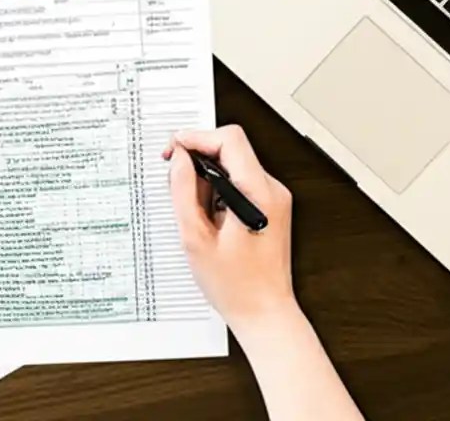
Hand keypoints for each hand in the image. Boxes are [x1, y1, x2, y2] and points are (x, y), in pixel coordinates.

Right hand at [164, 126, 297, 334]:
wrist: (265, 312)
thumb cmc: (236, 286)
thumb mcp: (196, 238)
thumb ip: (183, 192)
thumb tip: (179, 159)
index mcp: (258, 194)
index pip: (230, 140)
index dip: (197, 138)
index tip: (175, 148)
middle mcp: (272, 190)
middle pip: (233, 148)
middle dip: (200, 159)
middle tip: (177, 182)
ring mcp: (274, 198)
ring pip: (235, 165)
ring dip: (209, 179)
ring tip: (198, 214)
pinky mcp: (271, 206)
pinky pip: (241, 183)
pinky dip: (219, 191)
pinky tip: (211, 219)